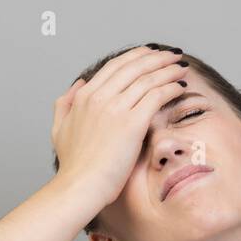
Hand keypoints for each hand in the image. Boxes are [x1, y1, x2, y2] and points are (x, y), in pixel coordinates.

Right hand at [50, 45, 190, 210]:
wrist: (80, 186)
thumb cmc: (73, 166)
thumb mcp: (59, 129)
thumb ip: (66, 103)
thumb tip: (79, 83)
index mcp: (85, 96)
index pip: (115, 66)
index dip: (136, 56)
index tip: (150, 54)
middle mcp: (100, 97)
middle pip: (134, 66)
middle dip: (156, 57)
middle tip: (171, 55)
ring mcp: (116, 108)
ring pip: (148, 78)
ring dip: (167, 69)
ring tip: (180, 68)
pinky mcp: (132, 123)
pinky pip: (157, 96)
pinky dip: (171, 87)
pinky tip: (180, 87)